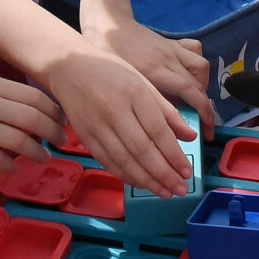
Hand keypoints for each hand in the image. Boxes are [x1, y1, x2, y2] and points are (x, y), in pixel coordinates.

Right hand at [0, 73, 61, 170]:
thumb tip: (31, 109)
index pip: (34, 96)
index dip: (54, 110)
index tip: (62, 121)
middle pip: (32, 118)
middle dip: (53, 132)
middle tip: (61, 142)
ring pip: (18, 140)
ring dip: (36, 152)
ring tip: (44, 158)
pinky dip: (9, 165)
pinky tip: (13, 168)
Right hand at [42, 45, 196, 198]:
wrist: (68, 66)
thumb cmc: (111, 71)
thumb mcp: (143, 82)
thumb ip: (167, 110)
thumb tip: (190, 135)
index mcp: (135, 94)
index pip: (158, 131)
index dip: (174, 155)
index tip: (187, 172)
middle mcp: (115, 111)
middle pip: (142, 150)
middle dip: (163, 174)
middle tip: (180, 189)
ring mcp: (97, 125)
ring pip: (124, 160)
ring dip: (146, 181)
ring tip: (164, 192)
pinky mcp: (85, 136)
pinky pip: (107, 162)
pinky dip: (125, 176)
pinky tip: (141, 183)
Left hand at [89, 17, 214, 131]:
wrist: (106, 23)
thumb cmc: (105, 53)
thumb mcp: (120, 83)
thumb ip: (142, 99)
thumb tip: (162, 123)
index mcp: (152, 70)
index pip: (188, 91)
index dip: (203, 113)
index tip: (206, 132)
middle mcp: (167, 58)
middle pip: (198, 83)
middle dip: (206, 108)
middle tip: (202, 126)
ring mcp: (171, 48)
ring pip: (201, 66)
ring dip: (204, 86)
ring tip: (196, 101)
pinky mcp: (172, 42)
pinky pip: (194, 50)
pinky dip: (197, 65)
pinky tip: (190, 76)